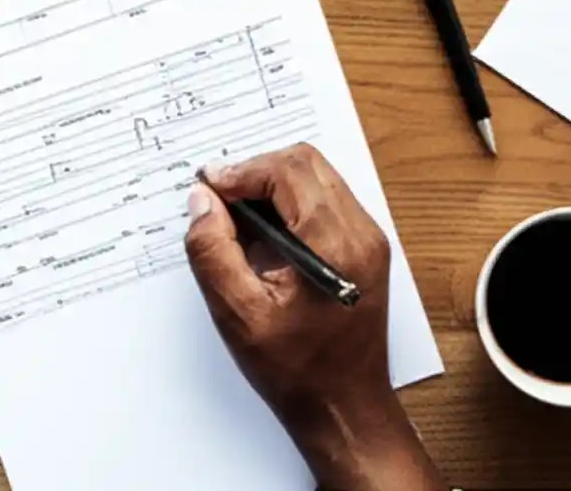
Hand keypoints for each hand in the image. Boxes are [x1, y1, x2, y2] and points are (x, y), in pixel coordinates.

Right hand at [184, 144, 444, 489]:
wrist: (344, 406)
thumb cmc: (297, 371)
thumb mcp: (238, 314)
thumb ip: (213, 251)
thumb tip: (202, 202)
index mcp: (335, 246)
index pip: (287, 172)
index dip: (240, 171)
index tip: (207, 188)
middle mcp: (361, 234)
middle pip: (306, 163)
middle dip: (255, 171)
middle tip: (218, 198)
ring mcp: (368, 240)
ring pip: (316, 177)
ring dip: (271, 184)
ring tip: (236, 216)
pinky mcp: (364, 249)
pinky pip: (324, 200)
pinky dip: (289, 202)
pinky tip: (262, 233)